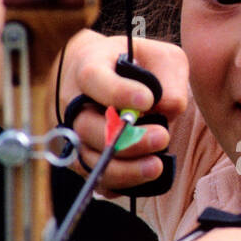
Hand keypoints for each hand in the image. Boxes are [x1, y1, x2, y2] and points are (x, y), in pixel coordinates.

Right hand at [60, 30, 188, 196]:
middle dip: (126, 139)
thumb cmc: (135, 64)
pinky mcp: (82, 159)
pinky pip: (95, 178)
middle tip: (162, 137)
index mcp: (88, 66)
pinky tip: (143, 178)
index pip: (93, 79)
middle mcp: (72, 103)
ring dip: (124, 168)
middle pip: (87, 127)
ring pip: (88, 159)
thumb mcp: (158, 58)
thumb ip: (168, 77)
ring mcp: (74, 133)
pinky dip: (120, 183)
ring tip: (157, 166)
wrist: (105, 75)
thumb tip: (167, 109)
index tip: (147, 100)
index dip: (118, 93)